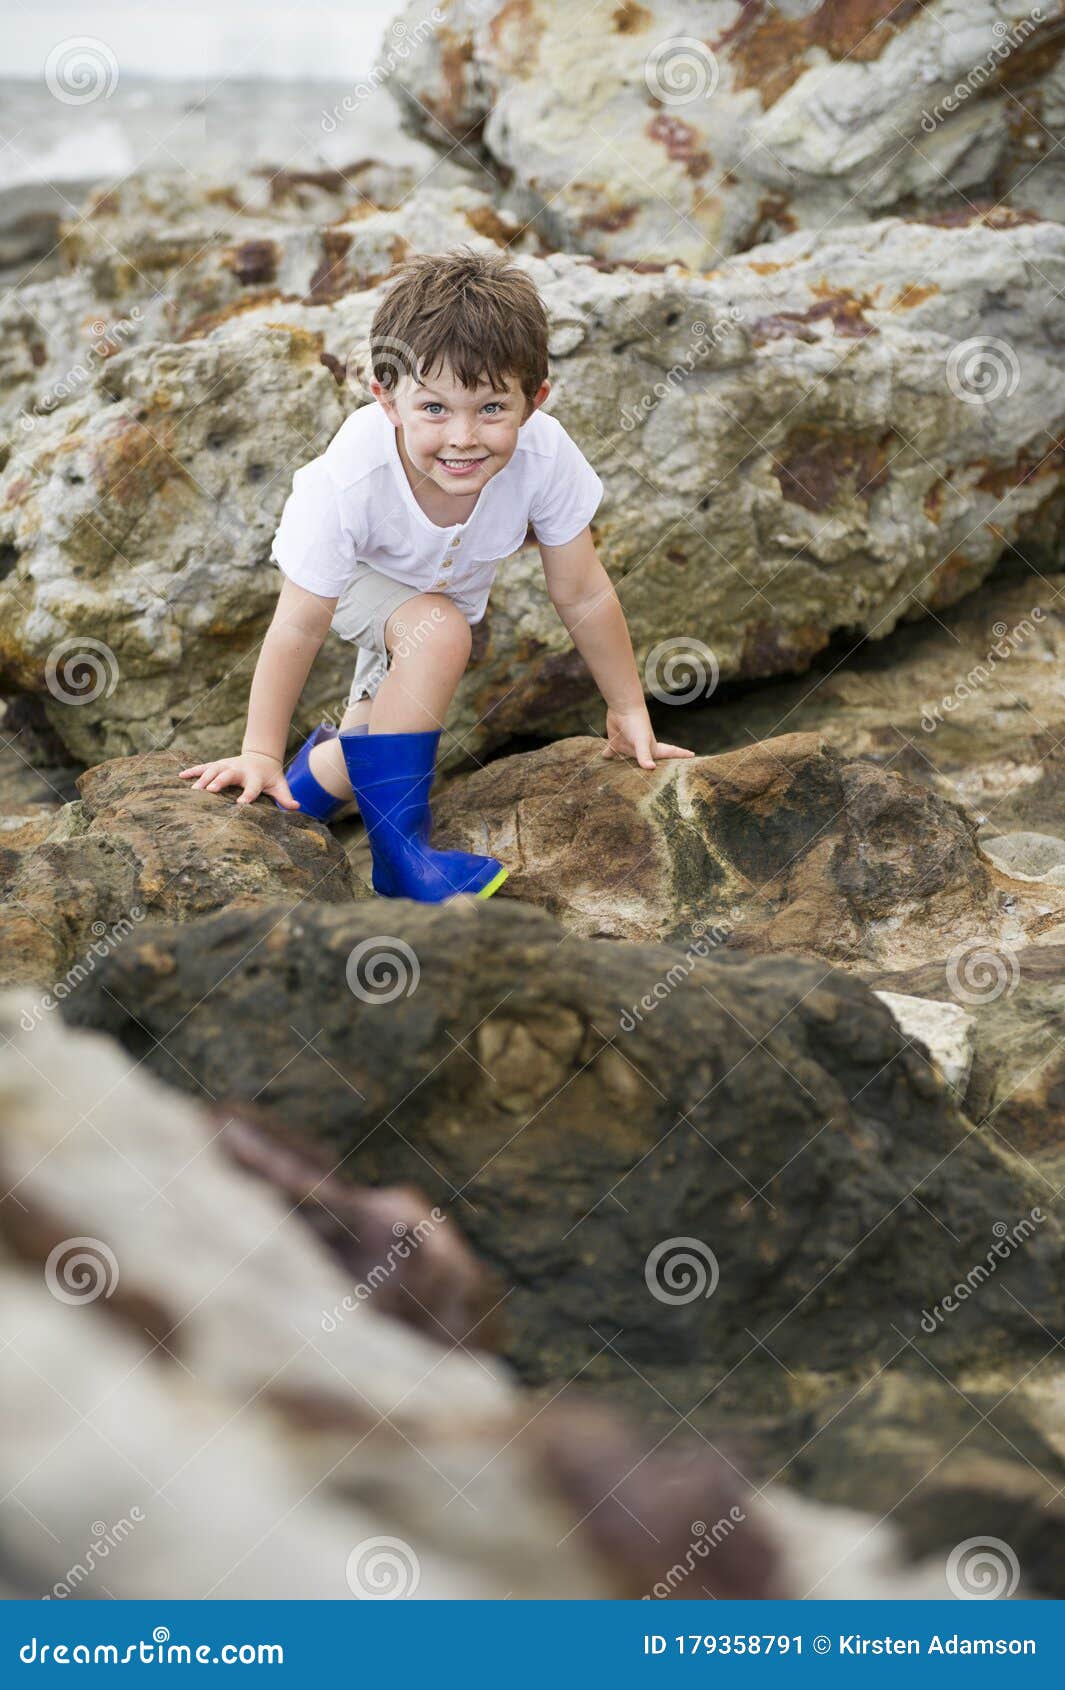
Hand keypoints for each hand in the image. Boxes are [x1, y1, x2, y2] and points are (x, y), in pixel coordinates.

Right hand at [177, 751, 299, 808]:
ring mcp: (227, 765)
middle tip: (209, 791)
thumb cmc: (271, 777)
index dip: (247, 795)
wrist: (262, 756)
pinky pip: (203, 767)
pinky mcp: (218, 764)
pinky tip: (180, 776)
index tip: (241, 804)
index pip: (252, 788)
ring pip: (213, 770)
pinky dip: (192, 770)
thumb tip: (297, 807)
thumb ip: (285, 798)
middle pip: (228, 775)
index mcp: (255, 777)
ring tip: (192, 790)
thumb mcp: (280, 786)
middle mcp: (239, 770)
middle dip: (219, 782)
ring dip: (202, 778)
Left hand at [601, 706, 695, 770]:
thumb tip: (651, 768)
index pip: (670, 753)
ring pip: (630, 759)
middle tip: (662, 775)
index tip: (693, 755)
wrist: (622, 707)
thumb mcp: (641, 741)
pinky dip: (608, 754)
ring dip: (629, 765)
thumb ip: (644, 755)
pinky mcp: (616, 742)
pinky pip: (611, 752)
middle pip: (650, 760)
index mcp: (652, 748)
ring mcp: (629, 745)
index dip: (680, 754)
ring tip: (629, 775)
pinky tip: (604, 757)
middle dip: (656, 766)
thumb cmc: (636, 723)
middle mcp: (642, 748)